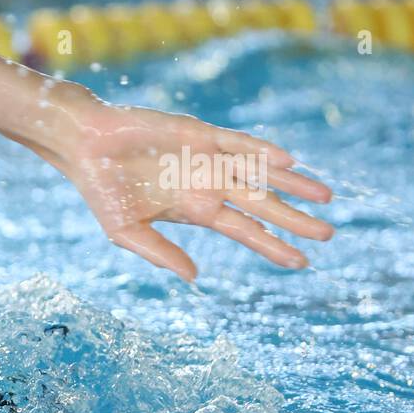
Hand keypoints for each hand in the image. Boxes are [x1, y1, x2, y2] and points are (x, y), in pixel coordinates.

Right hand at [52, 102, 333, 280]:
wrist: (84, 146)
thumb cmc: (101, 189)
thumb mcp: (126, 231)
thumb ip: (160, 253)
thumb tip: (195, 278)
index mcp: (194, 210)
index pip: (244, 230)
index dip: (272, 246)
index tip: (301, 263)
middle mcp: (208, 185)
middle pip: (262, 205)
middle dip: (295, 220)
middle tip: (329, 234)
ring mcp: (207, 159)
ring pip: (260, 173)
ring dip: (293, 185)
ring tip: (326, 197)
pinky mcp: (199, 134)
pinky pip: (237, 144)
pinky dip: (261, 152)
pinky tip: (286, 162)